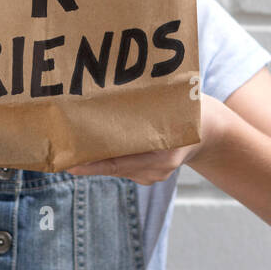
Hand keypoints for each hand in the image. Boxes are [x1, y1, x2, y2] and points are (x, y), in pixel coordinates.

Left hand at [66, 93, 223, 184]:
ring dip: (95, 156)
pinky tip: (90, 145)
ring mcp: (152, 175)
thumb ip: (144, 107)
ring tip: (69, 146)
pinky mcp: (148, 173)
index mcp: (164, 156)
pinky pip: (122, 165)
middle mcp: (156, 170)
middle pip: (113, 166)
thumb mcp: (172, 105)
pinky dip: (107, 155)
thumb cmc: (189, 111)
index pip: (119, 163)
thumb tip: (109, 94)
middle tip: (60, 151)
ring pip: (116, 166)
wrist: (210, 131)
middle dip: (87, 157)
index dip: (92, 164)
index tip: (69, 164)